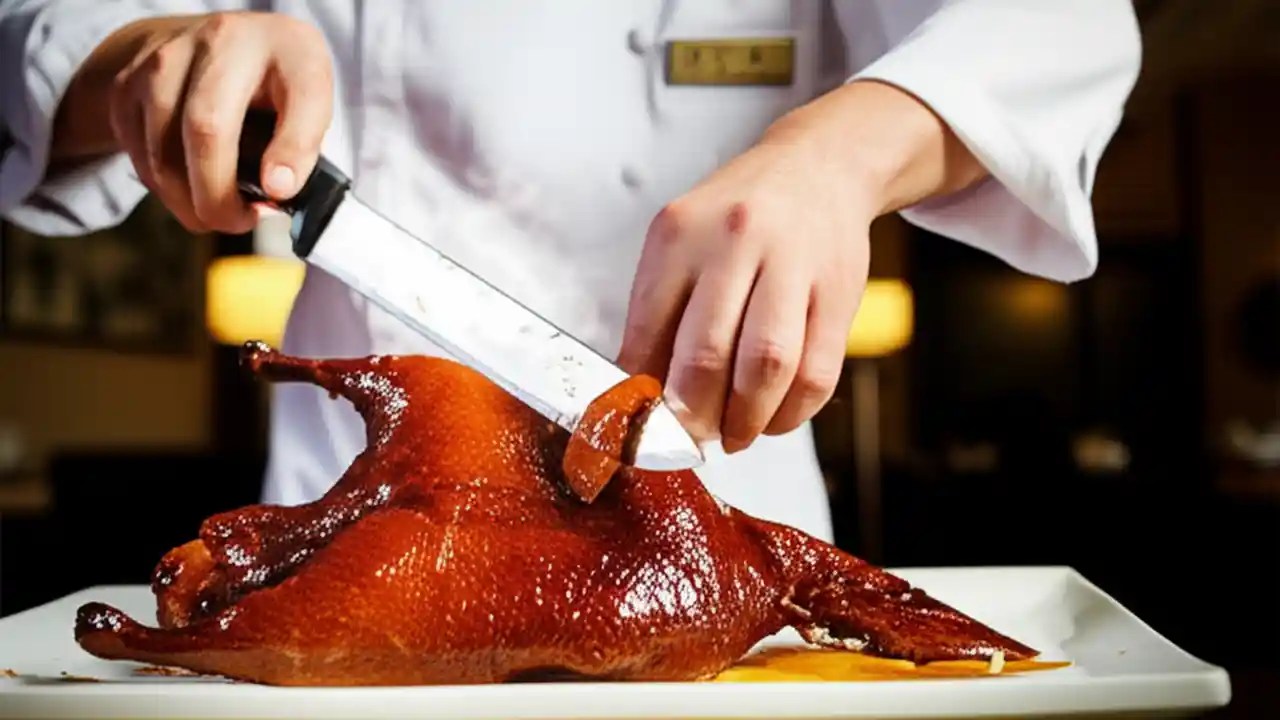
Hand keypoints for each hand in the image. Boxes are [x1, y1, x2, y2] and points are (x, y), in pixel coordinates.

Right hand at [82, 12, 333, 232]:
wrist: (215, 42)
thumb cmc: (274, 77)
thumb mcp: (310, 96)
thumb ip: (304, 140)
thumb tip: (278, 191)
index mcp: (280, 44)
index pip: (296, 98)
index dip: (291, 149)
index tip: (281, 192)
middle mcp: (217, 42)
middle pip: (207, 129)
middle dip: (220, 196)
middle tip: (240, 221)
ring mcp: (162, 61)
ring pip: (163, 153)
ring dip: (188, 202)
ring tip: (219, 211)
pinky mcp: (126, 87)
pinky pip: (142, 157)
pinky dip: (166, 189)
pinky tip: (190, 189)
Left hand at [617, 134, 870, 453]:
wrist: (818, 166)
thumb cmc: (737, 217)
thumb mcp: (680, 244)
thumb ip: (657, 315)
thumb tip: (637, 396)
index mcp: (680, 234)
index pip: (648, 331)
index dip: (642, 395)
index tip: (639, 431)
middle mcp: (736, 242)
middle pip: (708, 355)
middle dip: (693, 418)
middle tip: (687, 442)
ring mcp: (793, 265)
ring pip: (768, 367)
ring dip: (746, 421)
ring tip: (732, 437)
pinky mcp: (839, 291)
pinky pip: (817, 372)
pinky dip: (791, 414)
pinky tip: (772, 419)